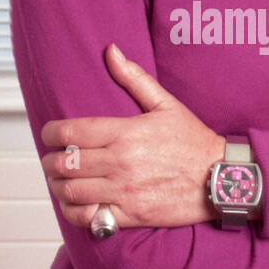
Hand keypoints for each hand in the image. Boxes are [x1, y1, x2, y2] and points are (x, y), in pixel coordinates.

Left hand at [40, 44, 225, 232]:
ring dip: (59, 185)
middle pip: (65, 163)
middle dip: (51, 161)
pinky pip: (89, 217)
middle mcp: (121, 162)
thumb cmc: (193, 142)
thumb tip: (111, 51)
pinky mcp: (131, 215)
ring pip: (71, 191)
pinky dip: (74, 211)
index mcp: (125, 132)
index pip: (70, 131)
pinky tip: (75, 203)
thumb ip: (134, 78)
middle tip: (53, 159)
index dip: (49, 133)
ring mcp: (124, 191)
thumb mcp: (166, 104)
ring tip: (60, 180)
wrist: (220, 178)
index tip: (48, 134)